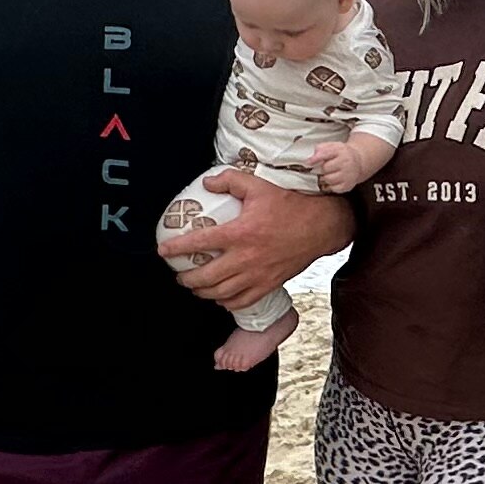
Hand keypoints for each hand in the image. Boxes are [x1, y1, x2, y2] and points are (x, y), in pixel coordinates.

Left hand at [158, 165, 351, 313]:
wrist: (321, 226)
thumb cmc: (291, 206)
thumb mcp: (259, 186)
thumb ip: (230, 181)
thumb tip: (206, 183)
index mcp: (239, 233)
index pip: (199, 243)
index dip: (176, 248)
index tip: (163, 251)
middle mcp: (245, 258)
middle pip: (206, 277)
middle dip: (186, 279)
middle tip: (179, 274)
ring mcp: (257, 274)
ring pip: (221, 293)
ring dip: (202, 292)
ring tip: (195, 287)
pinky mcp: (269, 284)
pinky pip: (242, 301)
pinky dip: (226, 302)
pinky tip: (220, 297)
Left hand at [308, 139, 361, 192]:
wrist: (359, 162)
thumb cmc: (341, 154)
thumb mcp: (332, 146)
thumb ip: (321, 148)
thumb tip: (310, 159)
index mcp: (341, 150)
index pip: (325, 153)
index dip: (315, 158)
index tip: (308, 162)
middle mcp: (346, 162)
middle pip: (325, 168)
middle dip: (322, 168)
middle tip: (325, 167)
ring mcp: (348, 175)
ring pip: (328, 179)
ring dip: (325, 177)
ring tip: (330, 173)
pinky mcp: (348, 186)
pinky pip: (333, 188)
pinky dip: (331, 185)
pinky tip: (334, 180)